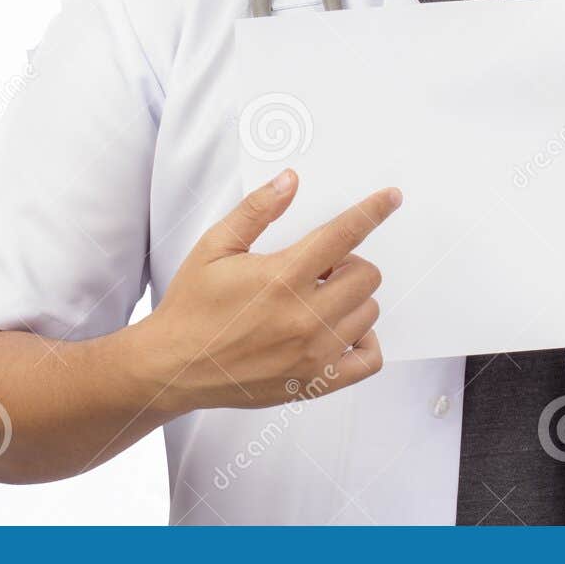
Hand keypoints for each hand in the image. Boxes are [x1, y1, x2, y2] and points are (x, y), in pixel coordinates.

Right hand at [130, 171, 402, 411]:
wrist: (172, 367)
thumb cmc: (192, 305)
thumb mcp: (215, 246)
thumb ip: (256, 211)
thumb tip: (291, 180)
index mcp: (283, 276)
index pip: (345, 235)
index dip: (373, 211)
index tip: (391, 198)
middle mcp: (305, 316)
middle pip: (367, 275)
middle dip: (350, 264)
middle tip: (319, 269)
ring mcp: (314, 353)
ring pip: (369, 312)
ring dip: (352, 299)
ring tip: (318, 300)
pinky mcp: (315, 382)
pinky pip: (369, 360)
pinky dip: (364, 342)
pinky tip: (339, 330)